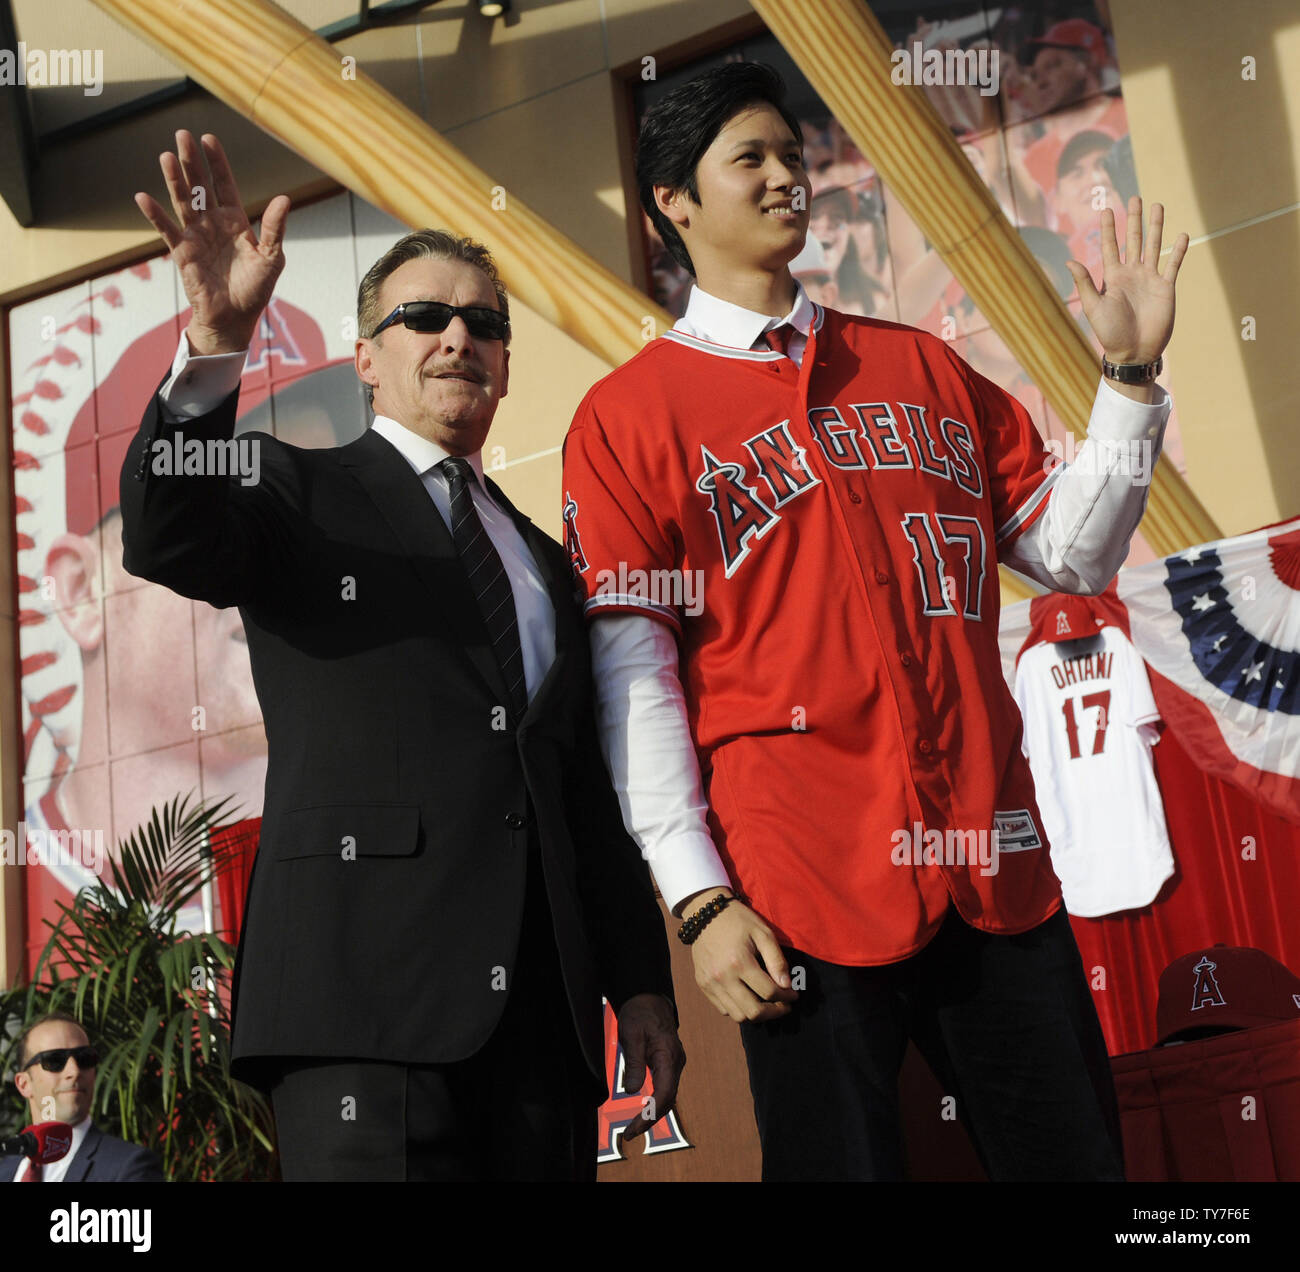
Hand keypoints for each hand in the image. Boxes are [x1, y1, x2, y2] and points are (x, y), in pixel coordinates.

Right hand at [134, 130, 288, 354]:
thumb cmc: (255, 289)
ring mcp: (195, 236)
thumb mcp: (272, 258)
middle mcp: (213, 223)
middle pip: (200, 186)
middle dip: (192, 162)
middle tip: (182, 134)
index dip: (217, 162)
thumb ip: (275, 229)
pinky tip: (143, 197)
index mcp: (235, 221)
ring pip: (182, 202)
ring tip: (167, 156)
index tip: (208, 139)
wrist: (235, 318)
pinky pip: (166, 230)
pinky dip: (155, 215)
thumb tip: (284, 199)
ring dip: (174, 180)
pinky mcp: (182, 252)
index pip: (224, 185)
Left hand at [615, 993, 683, 1139]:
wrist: (649, 998)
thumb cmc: (640, 1013)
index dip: (651, 1114)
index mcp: (668, 1056)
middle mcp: (676, 1062)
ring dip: (653, 1114)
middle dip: (650, 1119)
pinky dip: (655, 1102)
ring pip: (668, 1096)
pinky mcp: (669, 1064)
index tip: (634, 1127)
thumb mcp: (631, 1034)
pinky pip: (666, 1087)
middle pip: (668, 1099)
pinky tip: (643, 1111)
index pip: (664, 1093)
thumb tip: (632, 1091)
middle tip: (629, 1133)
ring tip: (633, 1128)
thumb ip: (634, 1063)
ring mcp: (674, 1063)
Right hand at [684, 890, 798, 1022]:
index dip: (786, 997)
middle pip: (753, 1012)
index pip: (769, 992)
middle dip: (774, 1013)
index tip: (794, 995)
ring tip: (767, 1004)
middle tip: (784, 1006)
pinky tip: (748, 997)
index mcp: (740, 962)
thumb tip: (787, 985)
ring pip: (738, 1016)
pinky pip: (723, 1009)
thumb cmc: (738, 920)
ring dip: (756, 1014)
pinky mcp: (703, 985)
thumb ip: (776, 960)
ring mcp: (711, 983)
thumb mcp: (763, 933)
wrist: (705, 914)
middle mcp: (723, 977)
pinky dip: (739, 1009)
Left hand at [1066, 196, 1187, 363]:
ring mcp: (1150, 279)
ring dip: (1156, 227)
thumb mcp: (1094, 306)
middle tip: (1135, 198)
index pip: (1110, 246)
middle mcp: (1131, 274)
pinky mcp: (1166, 288)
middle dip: (1134, 220)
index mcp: (1112, 277)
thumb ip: (1085, 282)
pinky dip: (1178, 250)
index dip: (1108, 229)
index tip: (1106, 209)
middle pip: (1133, 240)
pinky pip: (1173, 265)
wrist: (1133, 352)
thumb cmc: (1110, 333)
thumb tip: (1069, 260)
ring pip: (1153, 246)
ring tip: (1158, 205)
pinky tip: (1183, 234)